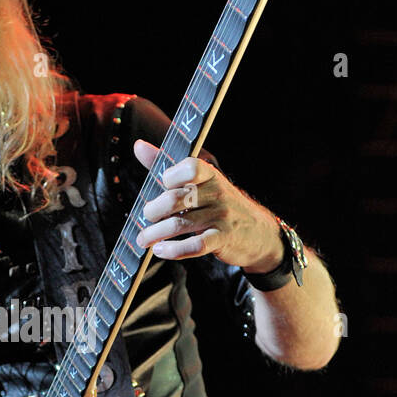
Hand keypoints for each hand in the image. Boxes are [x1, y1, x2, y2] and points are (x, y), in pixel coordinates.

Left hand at [132, 138, 284, 272]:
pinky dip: (173, 250)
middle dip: (153, 210)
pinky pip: (195, 246)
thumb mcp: (200, 182)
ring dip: (155, 234)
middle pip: (176, 199)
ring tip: (142, 240)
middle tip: (146, 217)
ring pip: (180, 224)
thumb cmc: (219, 204)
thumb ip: (167, 165)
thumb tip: (139, 146)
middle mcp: (217, 193)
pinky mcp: (222, 239)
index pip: (190, 168)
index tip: (161, 185)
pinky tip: (160, 250)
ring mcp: (220, 217)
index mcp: (210, 175)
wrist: (258, 232)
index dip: (170, 176)